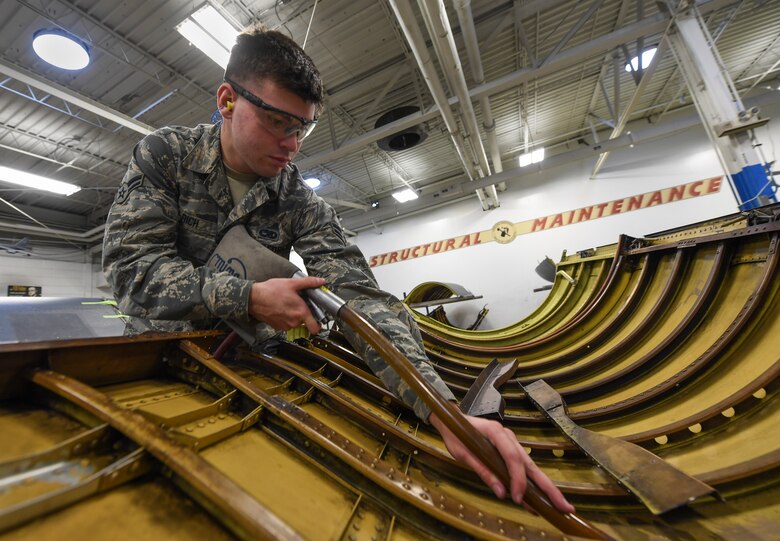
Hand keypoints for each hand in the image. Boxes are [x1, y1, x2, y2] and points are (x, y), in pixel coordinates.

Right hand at [248, 277, 325, 334]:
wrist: (253, 299)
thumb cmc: (270, 291)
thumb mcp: (291, 283)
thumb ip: (308, 283)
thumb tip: (320, 281)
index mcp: (301, 312)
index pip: (315, 328)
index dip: (318, 325)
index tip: (318, 320)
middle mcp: (294, 321)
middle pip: (305, 323)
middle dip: (303, 315)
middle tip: (299, 305)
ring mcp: (285, 326)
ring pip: (295, 323)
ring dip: (293, 316)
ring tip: (288, 305)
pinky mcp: (277, 327)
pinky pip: (286, 324)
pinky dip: (285, 318)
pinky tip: (281, 309)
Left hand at [429, 412, 573, 512]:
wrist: (452, 420)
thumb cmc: (456, 435)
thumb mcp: (463, 454)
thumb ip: (482, 470)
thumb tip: (501, 492)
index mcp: (495, 432)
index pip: (512, 457)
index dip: (518, 479)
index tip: (517, 498)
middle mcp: (508, 436)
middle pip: (530, 463)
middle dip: (547, 487)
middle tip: (564, 506)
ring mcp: (512, 442)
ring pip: (531, 467)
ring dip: (544, 487)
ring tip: (557, 506)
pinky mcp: (511, 449)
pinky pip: (524, 467)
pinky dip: (531, 483)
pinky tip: (538, 498)